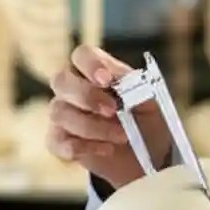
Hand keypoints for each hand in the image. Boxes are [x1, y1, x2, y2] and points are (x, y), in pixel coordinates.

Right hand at [46, 44, 170, 187]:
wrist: (146, 155)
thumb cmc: (146, 121)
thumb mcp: (151, 103)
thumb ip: (137, 89)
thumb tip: (123, 82)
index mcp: (96, 71)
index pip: (82, 55)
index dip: (90, 64)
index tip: (107, 80)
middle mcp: (73, 89)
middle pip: (60, 80)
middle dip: (86, 96)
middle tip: (113, 111)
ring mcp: (63, 114)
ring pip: (59, 113)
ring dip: (92, 127)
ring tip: (122, 136)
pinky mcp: (59, 141)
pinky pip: (58, 142)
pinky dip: (84, 147)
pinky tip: (106, 150)